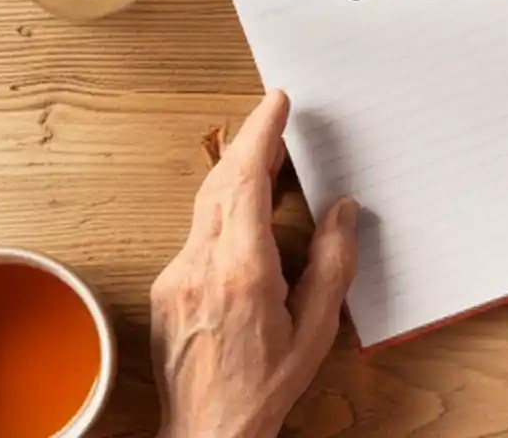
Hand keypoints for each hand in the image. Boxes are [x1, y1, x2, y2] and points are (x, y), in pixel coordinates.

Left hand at [150, 91, 357, 437]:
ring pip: (205, 205)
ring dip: (236, 175)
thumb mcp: (315, 333)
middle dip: (250, 144)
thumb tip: (343, 211)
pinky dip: (222, 209)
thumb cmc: (263, 390)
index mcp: (242, 271)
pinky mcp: (165, 287)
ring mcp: (175, 275)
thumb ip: (333, 266)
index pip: (246, 181)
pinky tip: (244, 216)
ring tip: (267, 161)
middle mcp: (199, 265)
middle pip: (221, 182)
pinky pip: (195, 232)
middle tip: (277, 121)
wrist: (206, 433)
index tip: (276, 103)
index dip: (262, 135)